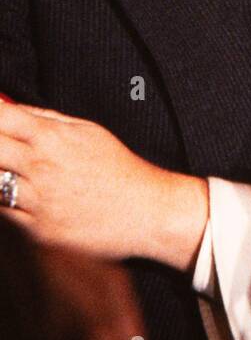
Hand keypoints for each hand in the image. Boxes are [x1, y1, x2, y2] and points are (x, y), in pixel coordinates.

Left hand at [0, 98, 207, 269]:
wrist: (147, 211)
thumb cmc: (119, 168)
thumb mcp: (87, 131)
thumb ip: (46, 118)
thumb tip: (12, 108)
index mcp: (52, 138)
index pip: (1, 118)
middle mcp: (41, 168)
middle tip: (3, 150)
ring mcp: (38, 201)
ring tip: (9, 171)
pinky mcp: (39, 231)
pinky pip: (5, 215)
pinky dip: (5, 204)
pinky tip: (15, 195)